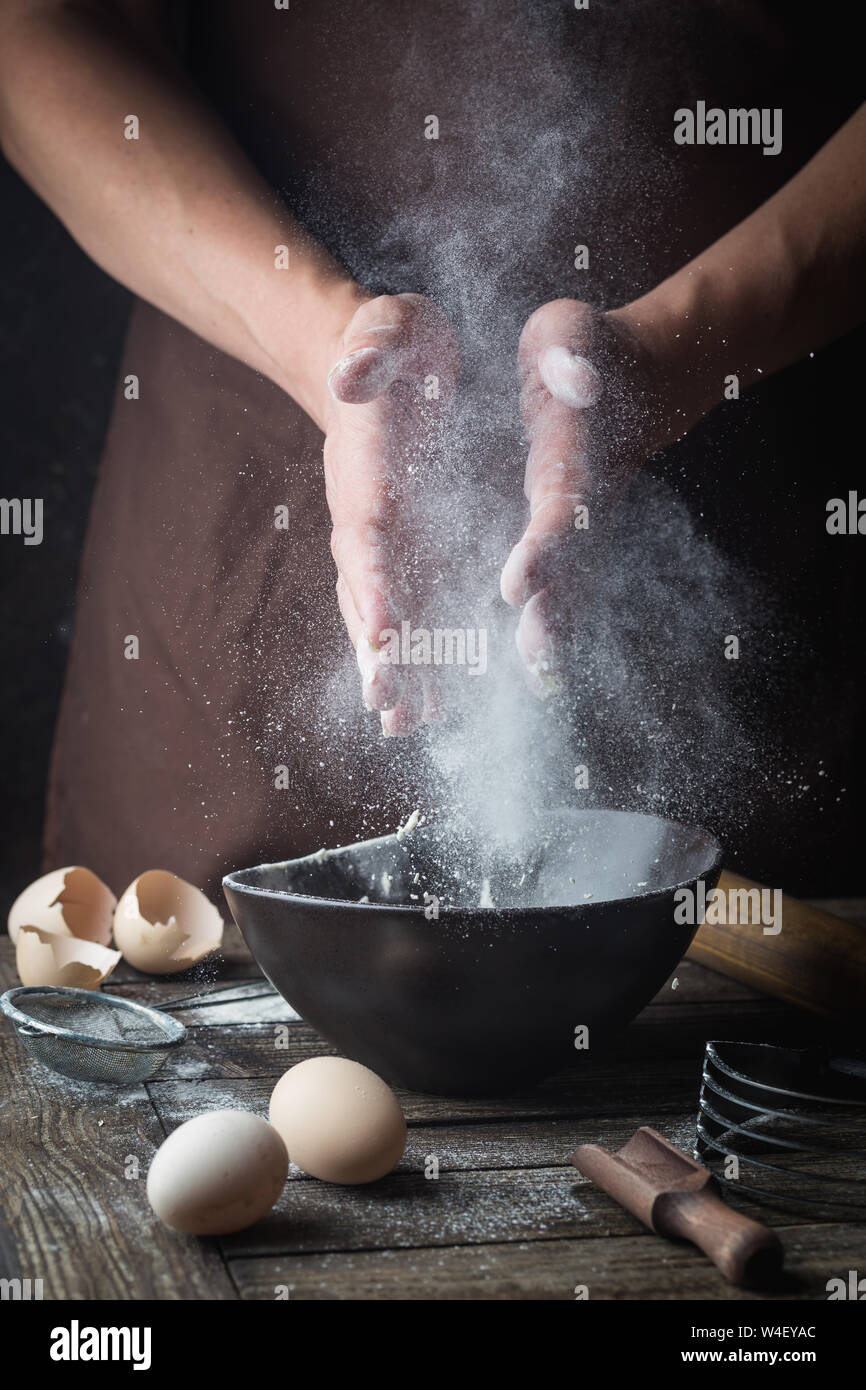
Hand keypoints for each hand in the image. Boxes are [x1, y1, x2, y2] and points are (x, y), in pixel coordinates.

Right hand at [323, 293, 459, 734]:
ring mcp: (385, 541)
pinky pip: (412, 610)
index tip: (385, 629)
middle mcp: (366, 517)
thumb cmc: (392, 343)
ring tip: (407, 725)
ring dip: (397, 669)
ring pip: (385, 614)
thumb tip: (347, 374)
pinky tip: (435, 701)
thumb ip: (372, 348)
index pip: (365, 533)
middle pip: (366, 593)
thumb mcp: (388, 327)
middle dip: (378, 651)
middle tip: (388, 707)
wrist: (383, 362)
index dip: (373, 581)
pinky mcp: (408, 551)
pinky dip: (419, 655)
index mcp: (364, 470)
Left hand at [500, 298, 688, 695]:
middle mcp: (584, 501)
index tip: (515, 587)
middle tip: (538, 663)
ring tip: (539, 682)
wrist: (634, 376)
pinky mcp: (570, 538)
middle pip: (576, 566)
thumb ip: (573, 357)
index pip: (562, 507)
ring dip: (558, 634)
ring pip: (574, 588)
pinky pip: (563, 590)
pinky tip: (533, 675)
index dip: (544, 547)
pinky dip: (552, 629)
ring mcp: (582, 525)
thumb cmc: (589, 349)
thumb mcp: (572, 334)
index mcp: (575, 455)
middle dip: (558, 614)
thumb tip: (577, 378)